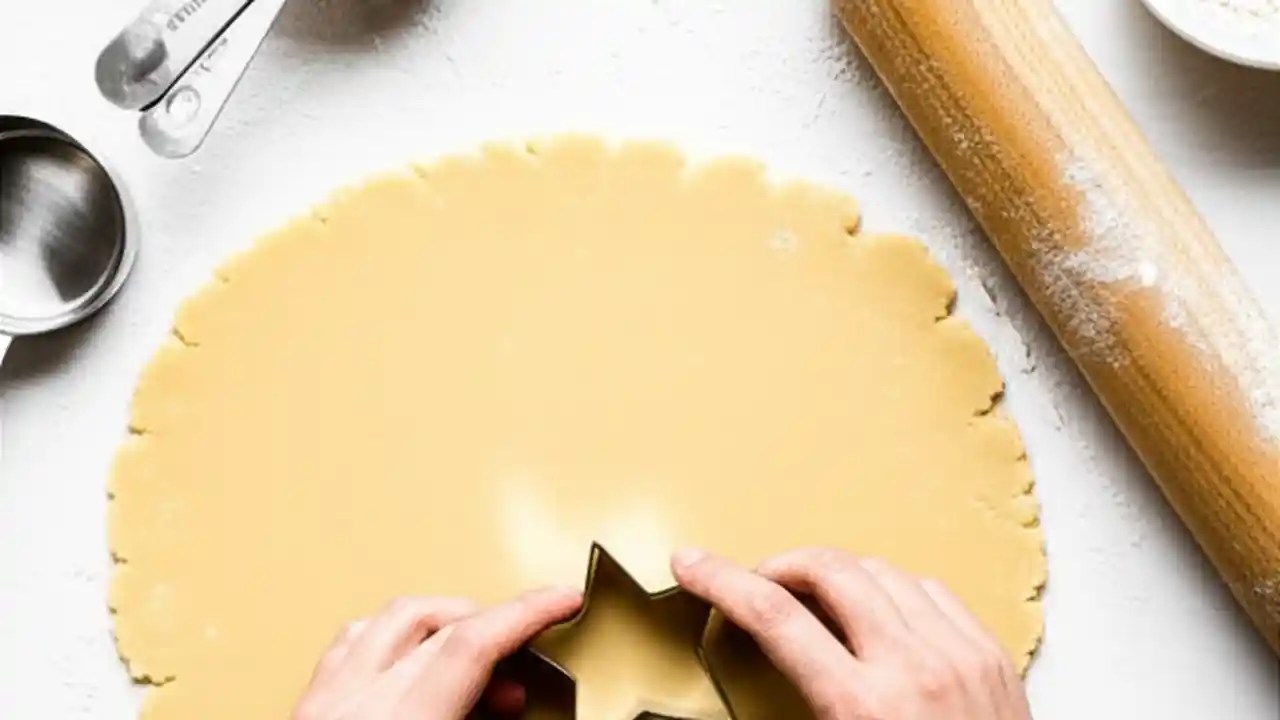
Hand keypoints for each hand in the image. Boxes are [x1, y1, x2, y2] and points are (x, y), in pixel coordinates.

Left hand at [292, 588, 580, 719]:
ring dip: (440, 627)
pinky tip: (407, 664)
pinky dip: (388, 641)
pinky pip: (348, 645)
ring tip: (472, 667)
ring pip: (388, 622)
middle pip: (437, 624)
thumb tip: (519, 698)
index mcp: (401, 719)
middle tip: (525, 663)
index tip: (562, 599)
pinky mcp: (303, 709)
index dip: (527, 613)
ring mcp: (321, 704)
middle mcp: (354, 703)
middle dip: (493, 630)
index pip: (473, 643)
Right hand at [671, 548, 1030, 719]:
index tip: (692, 564)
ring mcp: (959, 655)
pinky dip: (895, 588)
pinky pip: (933, 590)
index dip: (722, 582)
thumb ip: (794, 708)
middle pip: (829, 571)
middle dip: (781, 565)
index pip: (774, 618)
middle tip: (759, 583)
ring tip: (817, 599)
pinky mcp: (991, 655)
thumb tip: (761, 664)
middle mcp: (912, 668)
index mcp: (861, 707)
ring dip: (838, 575)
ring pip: (881, 571)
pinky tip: (880, 610)